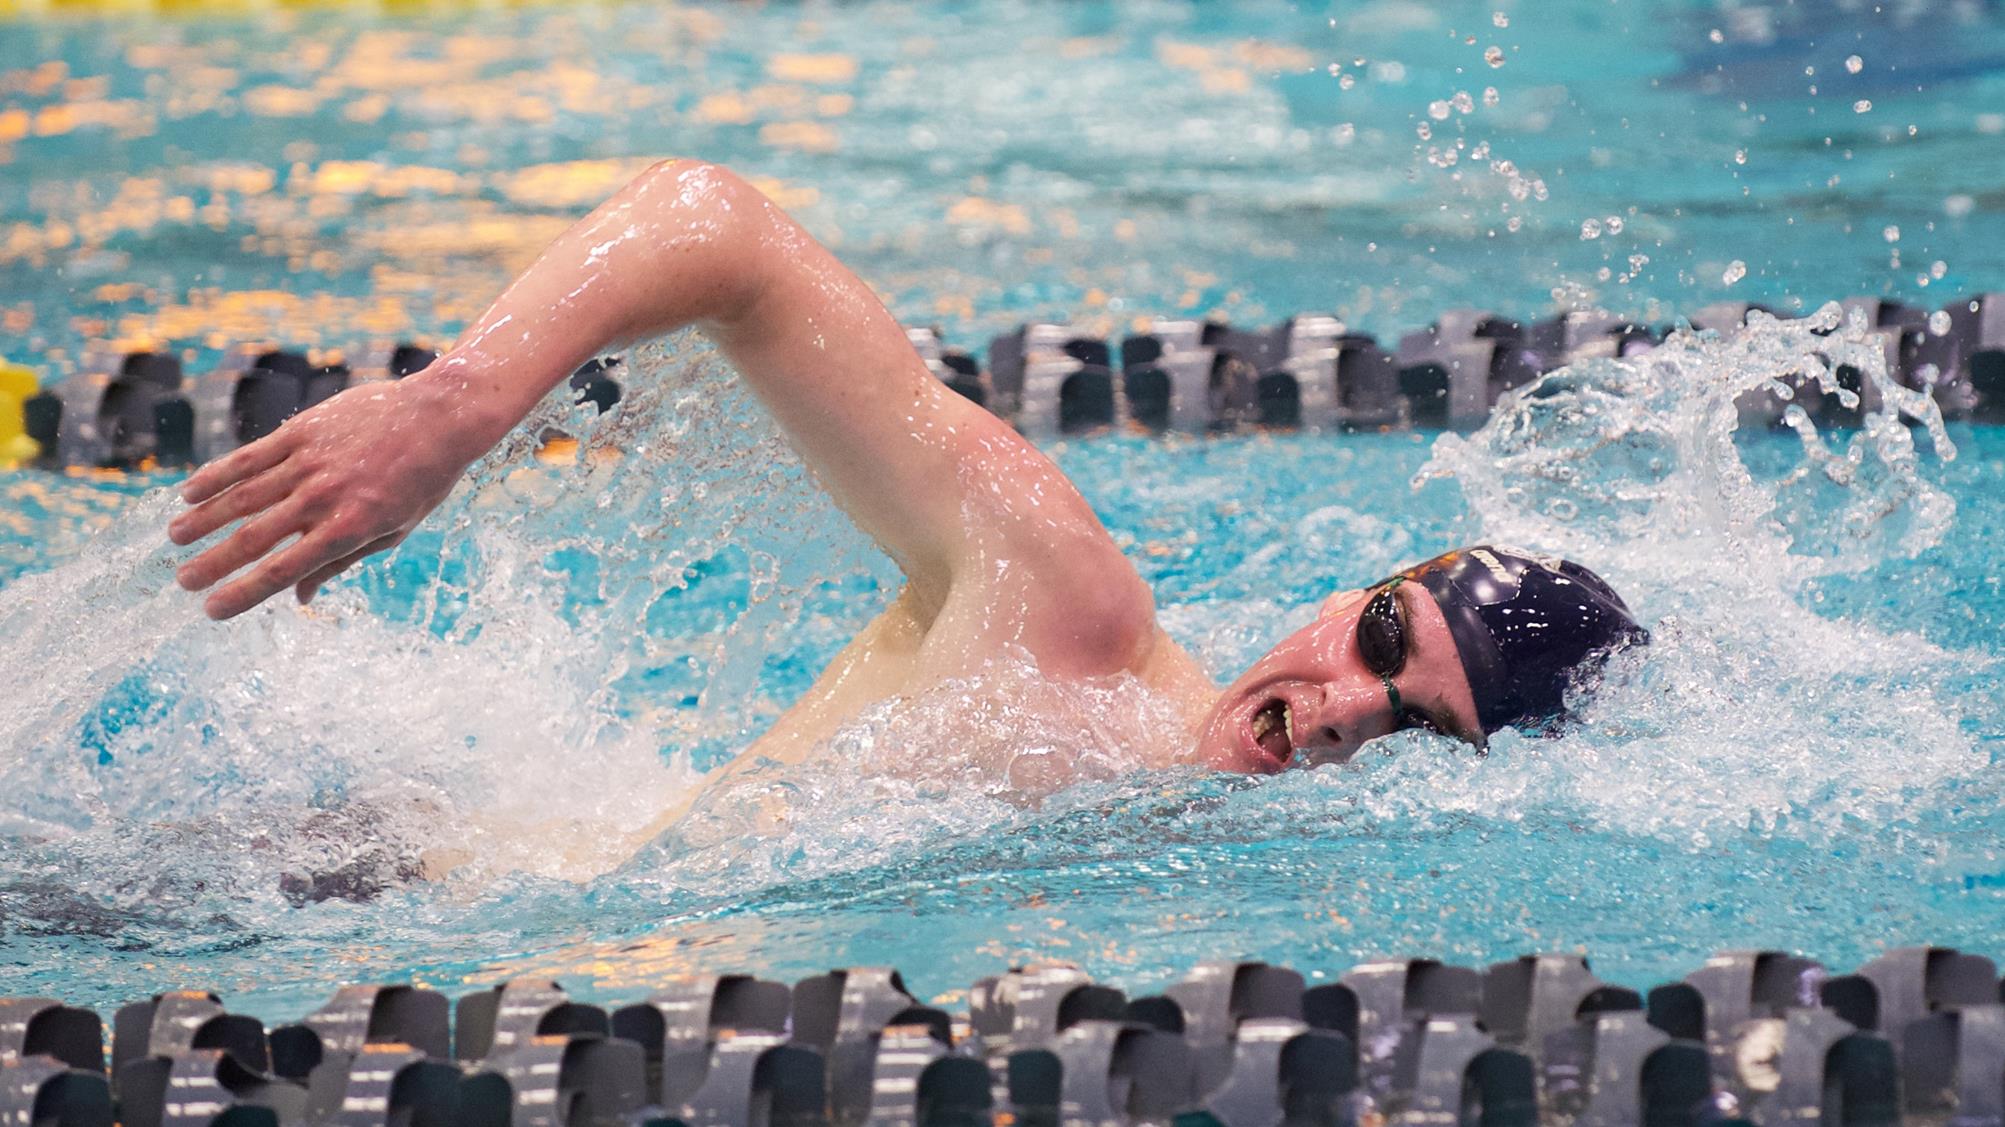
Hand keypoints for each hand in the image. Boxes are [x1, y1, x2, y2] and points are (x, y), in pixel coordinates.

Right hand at [169, 374, 486, 618]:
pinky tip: (189, 492)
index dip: (243, 594)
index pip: (283, 571)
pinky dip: (217, 475)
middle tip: (182, 582)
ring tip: (175, 538)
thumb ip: (341, 562)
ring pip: (242, 496)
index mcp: (348, 530)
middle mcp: (323, 498)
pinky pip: (249, 456)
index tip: (211, 610)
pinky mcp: (301, 431)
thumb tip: (299, 599)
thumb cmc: (421, 481)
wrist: (438, 417)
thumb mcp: (394, 531)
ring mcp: (309, 462)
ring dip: (203, 520)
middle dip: (212, 564)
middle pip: (253, 537)